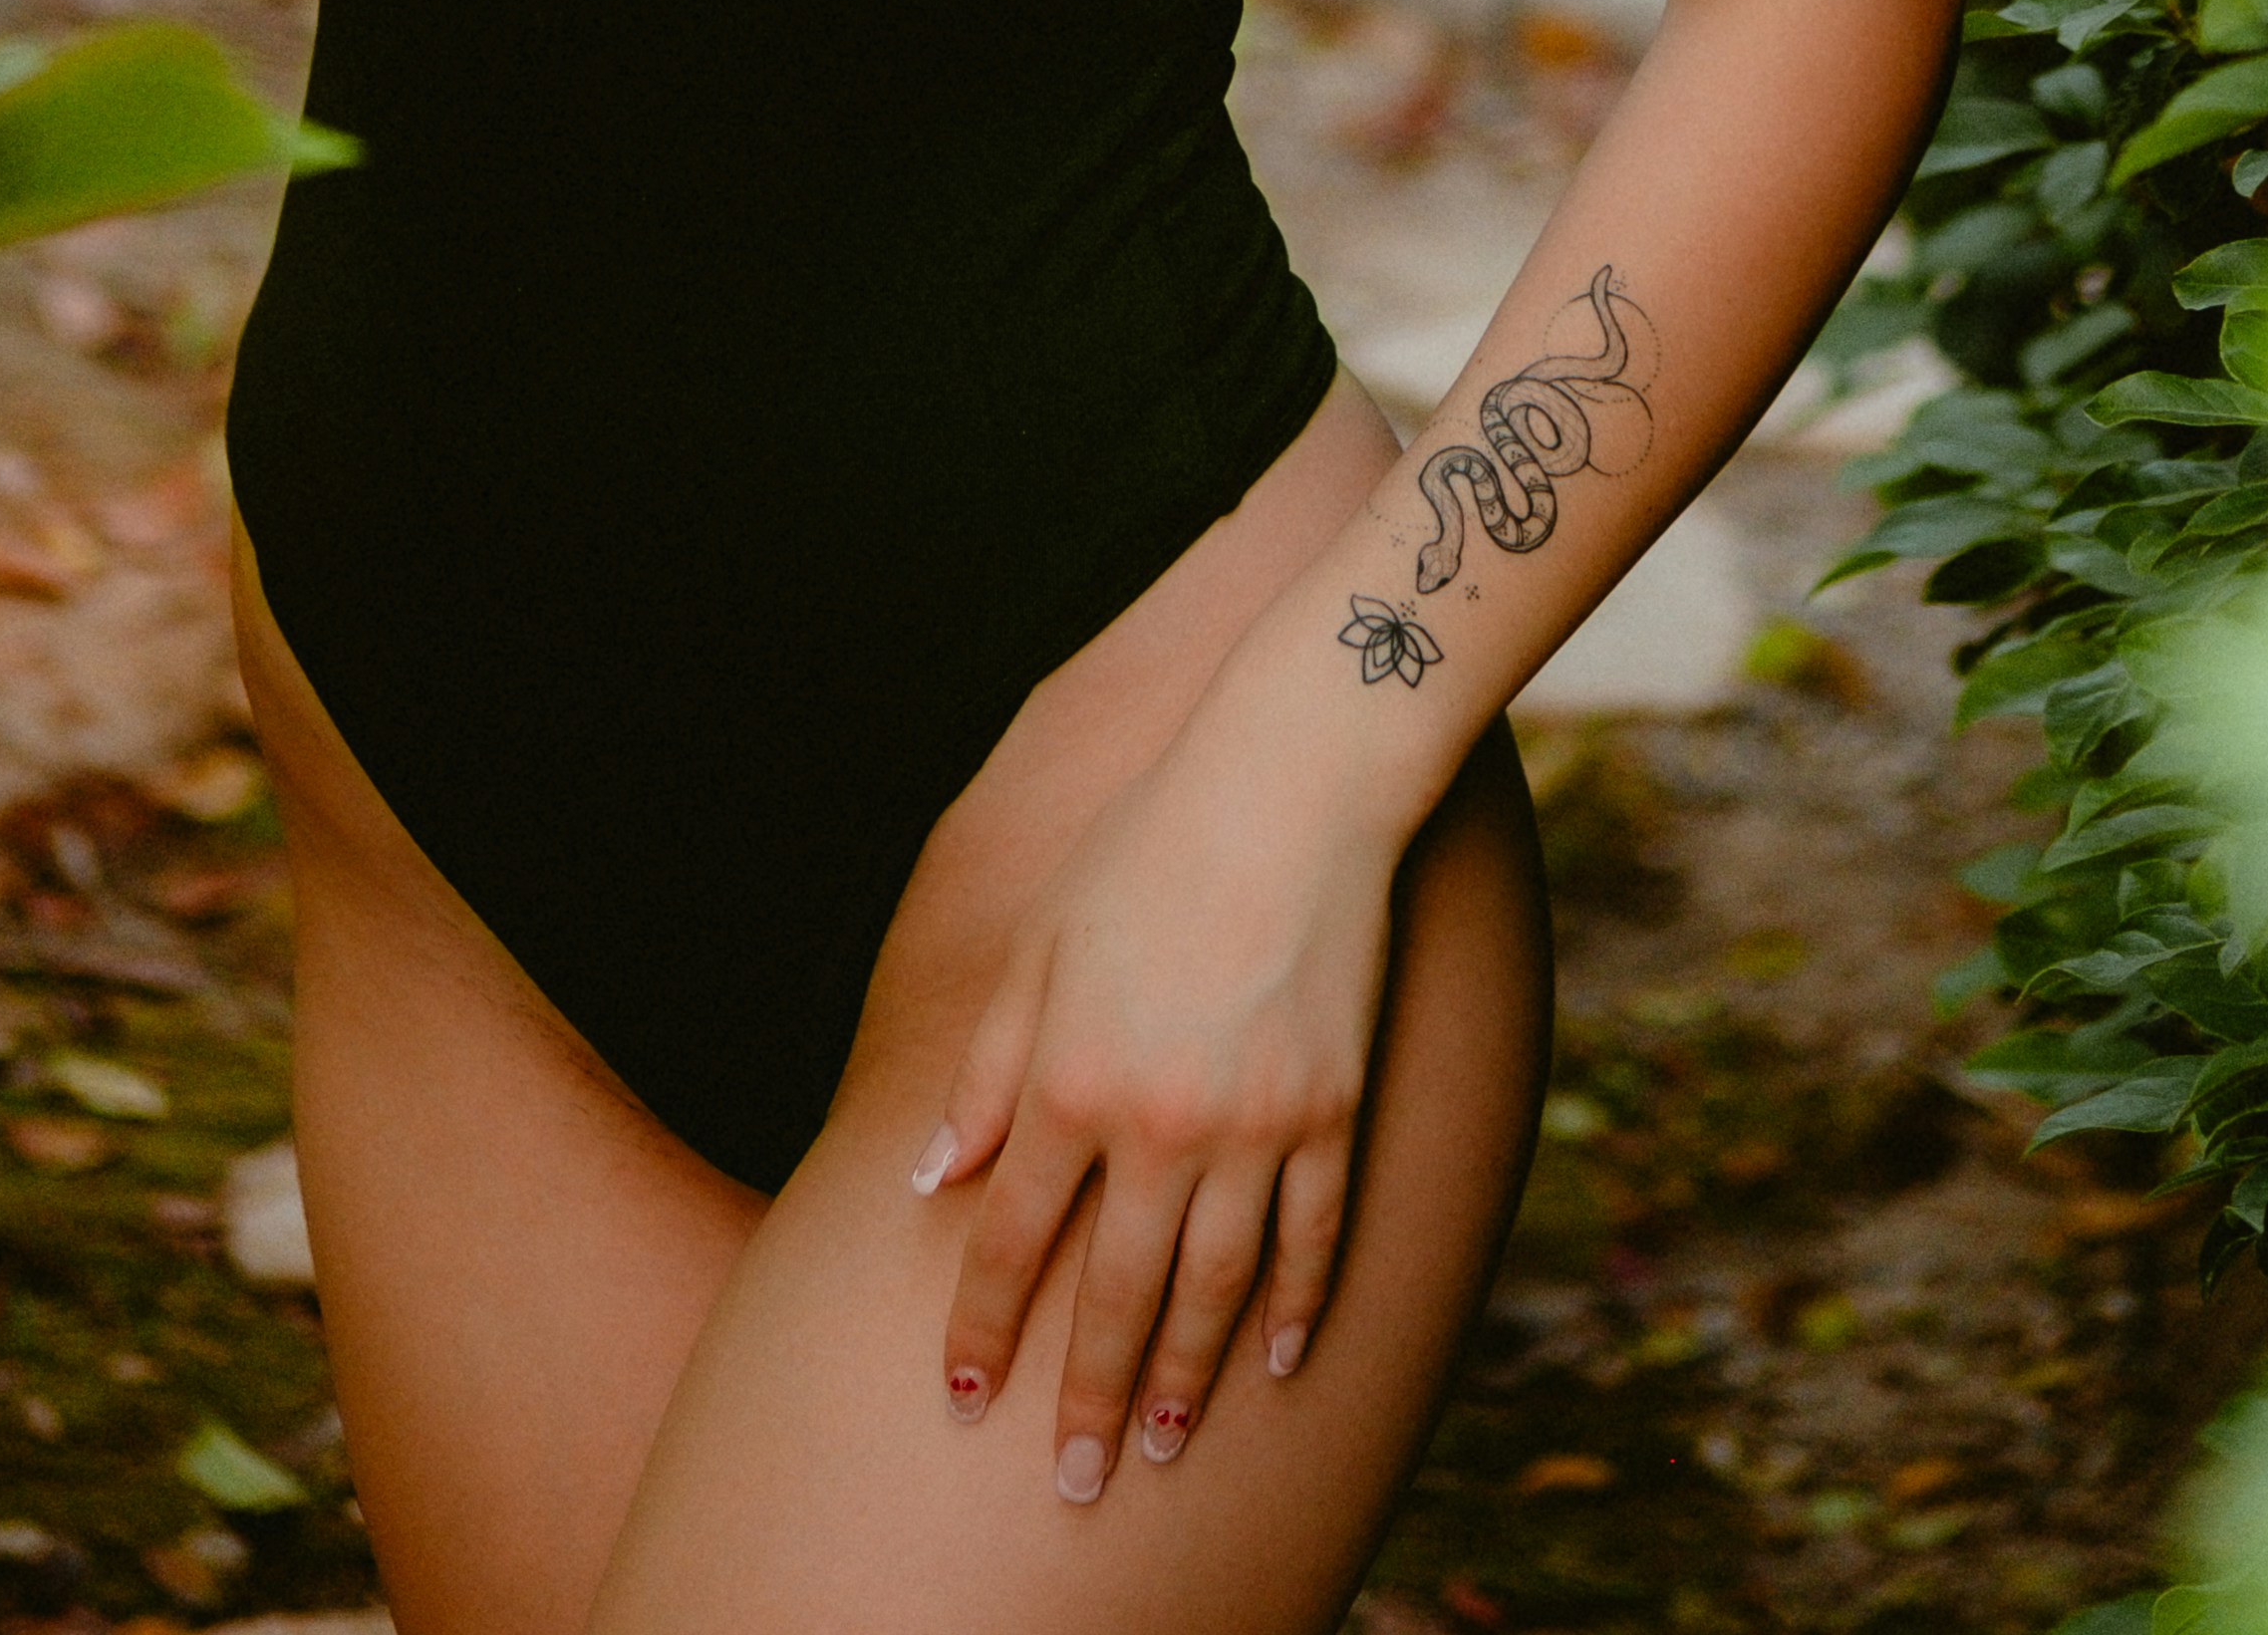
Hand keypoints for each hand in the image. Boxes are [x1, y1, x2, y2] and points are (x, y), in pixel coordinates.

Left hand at [914, 735, 1397, 1503]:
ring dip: (1180, 1381)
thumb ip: (986, 1069)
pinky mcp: (1335, 1111)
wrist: (1292, 781)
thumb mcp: (1036, 944)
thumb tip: (932, 1177)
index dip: (981, 1327)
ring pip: (1212, 1292)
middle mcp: (1157, 1124)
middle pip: (1111, 1297)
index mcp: (1069, 1081)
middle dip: (1082, 1402)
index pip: (1009, 1240)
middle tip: (1072, 1486)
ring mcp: (1256, 1126)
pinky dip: (1298, 1308)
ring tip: (1155, 1448)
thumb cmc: (1146, 847)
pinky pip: (1314, 1238)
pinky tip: (1281, 1362)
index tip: (961, 1398)